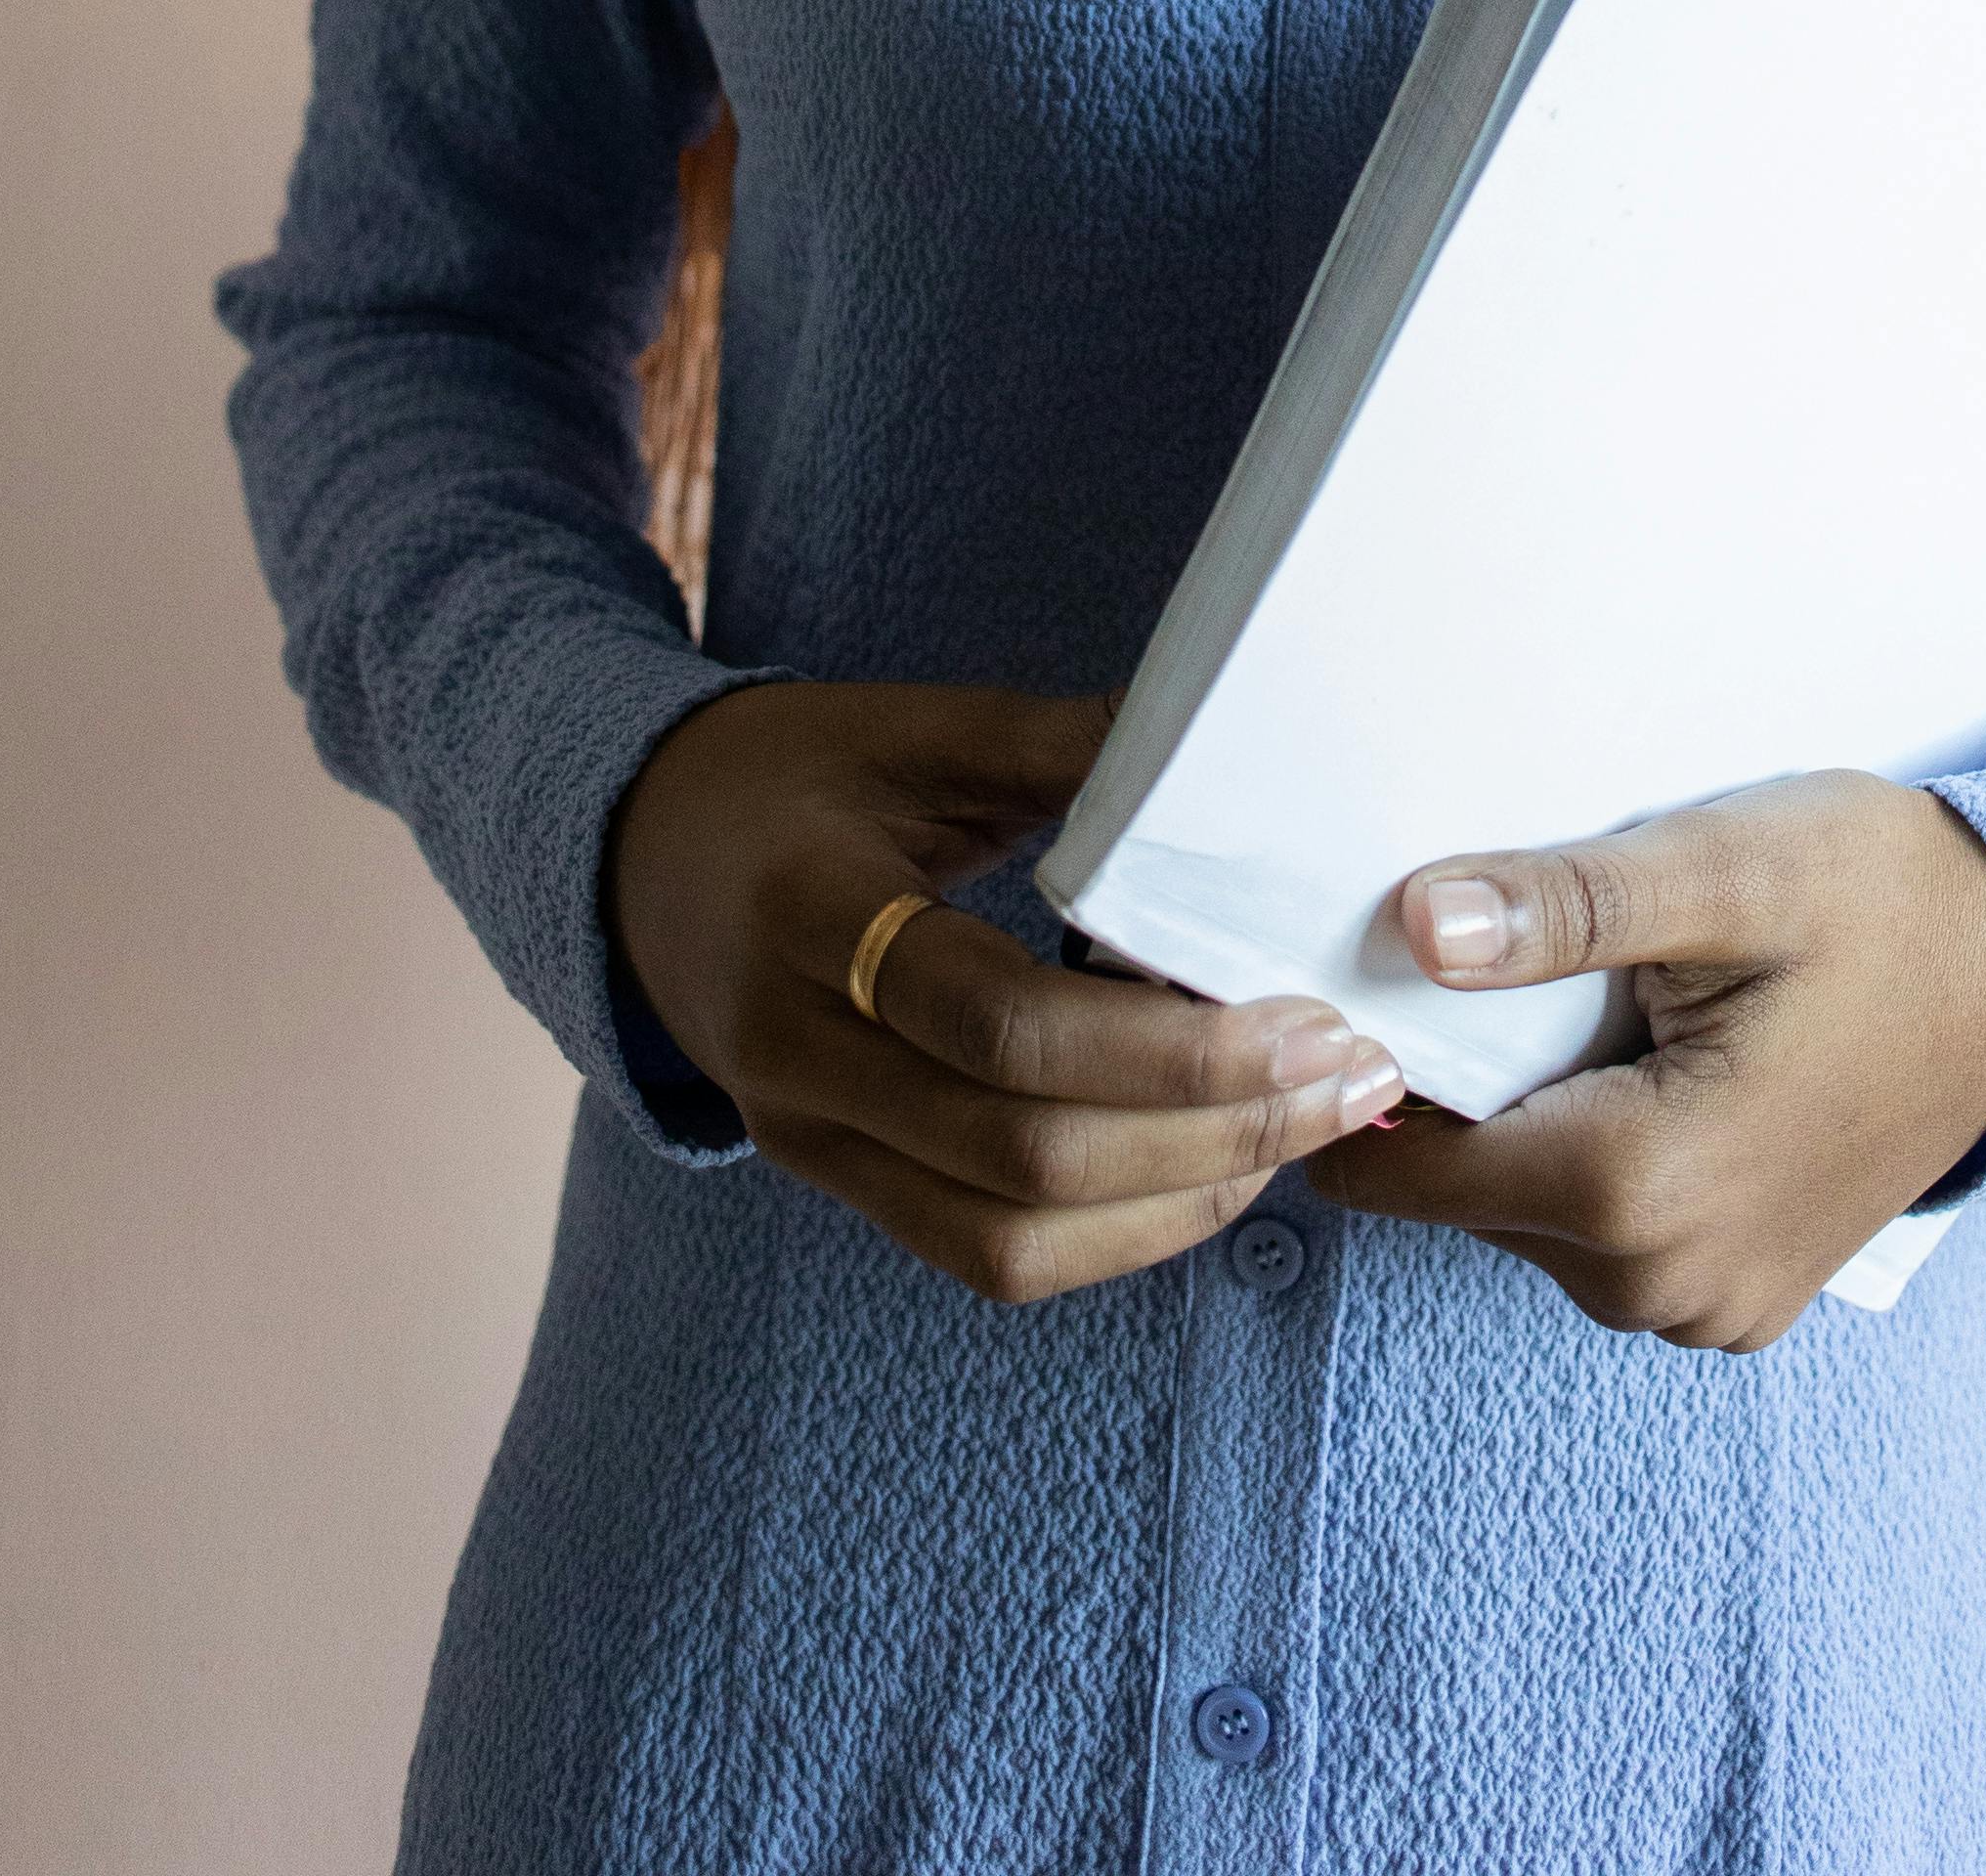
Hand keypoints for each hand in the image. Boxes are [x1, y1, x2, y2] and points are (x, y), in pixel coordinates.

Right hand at [606, 679, 1403, 1302]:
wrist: (638, 855)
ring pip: (1010, 1238)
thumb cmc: (795, 772)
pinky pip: (986, 1256)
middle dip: (1210, 1130)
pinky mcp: (839, 1182)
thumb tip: (1226, 742)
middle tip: (1348, 1076)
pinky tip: (1212, 1174)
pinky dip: (1115, 1236)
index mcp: (812, 914)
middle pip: (1023, 1151)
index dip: (1159, 1040)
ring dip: (1178, 1203)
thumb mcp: (916, 729)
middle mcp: (800, 1053)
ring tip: (1307, 1134)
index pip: (994, 1018)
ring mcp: (810, 1137)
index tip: (1298, 1013)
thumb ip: (1061, 744)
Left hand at [1306, 769, 1985, 1351]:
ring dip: (1533, 1122)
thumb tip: (1417, 927)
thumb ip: (1564, 907)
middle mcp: (1663, 1284)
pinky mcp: (1739, 1299)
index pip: (1404, 1167)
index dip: (1373, 1070)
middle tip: (1509, 962)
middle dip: (1460, 1089)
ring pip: (1530, 1218)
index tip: (1378, 977)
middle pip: (1465, 1194)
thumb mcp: (1722, 867)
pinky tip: (1655, 1062)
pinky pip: (1605, 1240)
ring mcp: (1708, 1307)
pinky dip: (1595, 1155)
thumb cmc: (1886, 902)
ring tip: (1603, 1007)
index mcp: (1640, 1188)